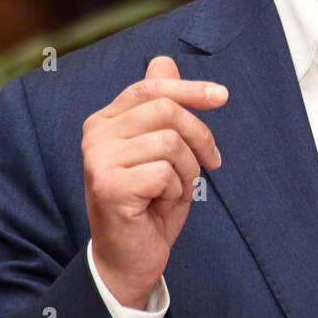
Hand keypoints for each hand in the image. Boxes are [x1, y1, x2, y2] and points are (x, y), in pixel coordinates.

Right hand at [82, 56, 225, 307]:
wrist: (130, 257)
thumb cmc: (150, 202)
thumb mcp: (163, 150)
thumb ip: (161, 106)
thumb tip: (164, 60)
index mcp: (106, 120)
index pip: (152, 87)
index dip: (190, 88)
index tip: (222, 96)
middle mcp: (95, 135)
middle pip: (167, 110)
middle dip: (199, 137)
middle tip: (208, 163)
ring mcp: (98, 160)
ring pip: (171, 141)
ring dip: (187, 171)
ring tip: (173, 189)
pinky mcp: (108, 186)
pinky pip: (165, 172)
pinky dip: (176, 191)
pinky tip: (159, 204)